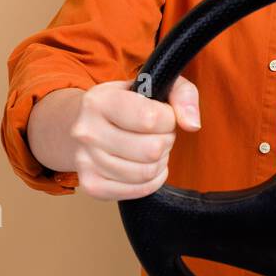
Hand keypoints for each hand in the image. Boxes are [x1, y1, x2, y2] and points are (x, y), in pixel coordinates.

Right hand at [27, 75, 200, 199]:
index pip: (150, 119)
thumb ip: (182, 95)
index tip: (163, 115)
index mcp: (99, 101)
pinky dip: (151, 181)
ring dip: (159, 162)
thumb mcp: (153, 84)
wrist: (83, 123)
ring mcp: (85, 161)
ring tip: (151, 149)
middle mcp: (86, 131)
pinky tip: (147, 166)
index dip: (169, 120)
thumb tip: (192, 124)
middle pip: (151, 150)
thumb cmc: (125, 103)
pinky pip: (137, 191)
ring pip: (145, 173)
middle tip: (158, 134)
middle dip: (165, 142)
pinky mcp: (91, 185)